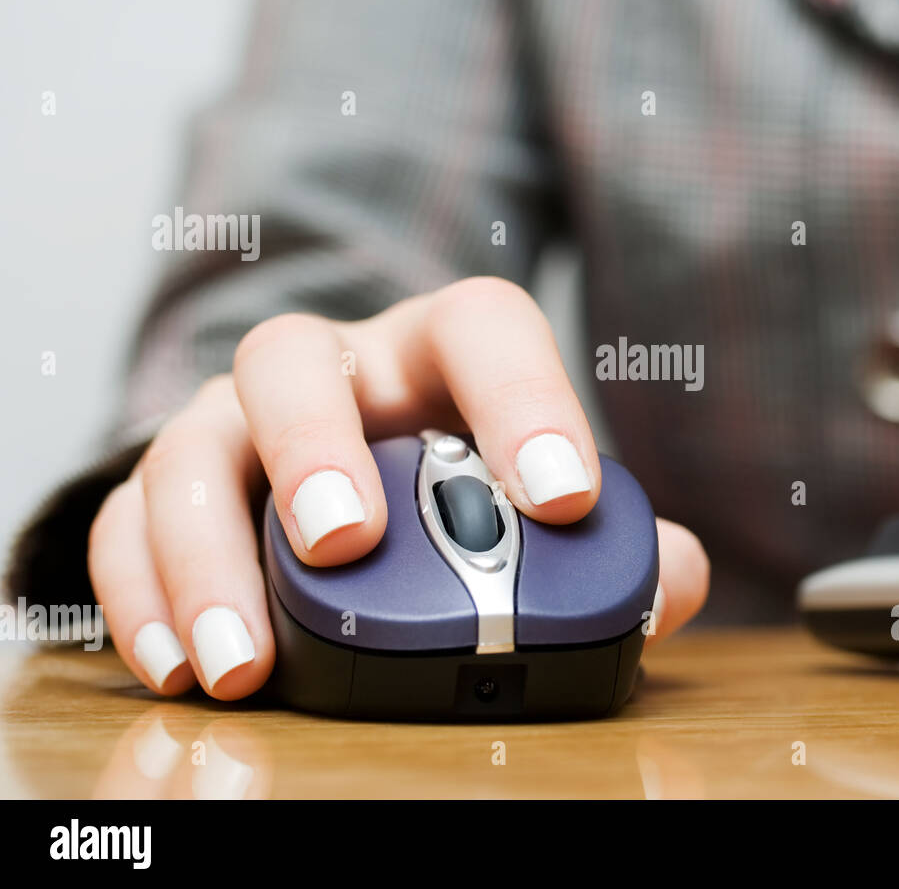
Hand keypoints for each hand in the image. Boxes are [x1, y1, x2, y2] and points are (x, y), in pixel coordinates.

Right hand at [87, 277, 709, 698]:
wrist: (351, 467)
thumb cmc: (459, 480)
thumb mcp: (535, 493)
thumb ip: (618, 543)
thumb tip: (674, 579)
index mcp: (439, 355)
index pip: (483, 328)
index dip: (527, 399)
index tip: (564, 499)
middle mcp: (332, 372)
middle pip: (294, 362)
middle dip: (316, 447)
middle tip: (346, 541)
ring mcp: (240, 423)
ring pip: (191, 442)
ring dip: (206, 550)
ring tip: (243, 660)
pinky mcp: (176, 484)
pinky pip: (129, 517)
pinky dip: (142, 592)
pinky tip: (181, 665)